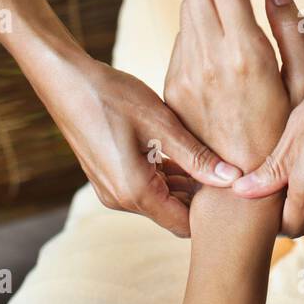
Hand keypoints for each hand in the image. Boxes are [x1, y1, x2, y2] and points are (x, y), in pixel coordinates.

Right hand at [21, 45, 244, 239]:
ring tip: (216, 159)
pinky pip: (145, 184)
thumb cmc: (112, 96)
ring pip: (160, 197)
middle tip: (233, 173)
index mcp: (135, 193)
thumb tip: (233, 179)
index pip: (184, 224)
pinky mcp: (108, 174)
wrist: (65, 79)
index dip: (212, 212)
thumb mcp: (161, 123)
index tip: (238, 193)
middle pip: (173, 212)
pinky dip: (167, 173)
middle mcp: (120, 199)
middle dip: (202, 197)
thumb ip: (196, 155)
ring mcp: (111, 188)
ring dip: (185, 183)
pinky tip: (187, 151)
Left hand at [163, 0, 303, 180]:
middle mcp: (208, 60)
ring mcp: (184, 73)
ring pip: (187, 8)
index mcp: (245, 56)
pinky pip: (183, 37)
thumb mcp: (303, 84)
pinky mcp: (173, 86)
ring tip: (241, 5)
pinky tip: (228, 41)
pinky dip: (204, 23)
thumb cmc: (286, 140)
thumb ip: (291, 28)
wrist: (239, 197)